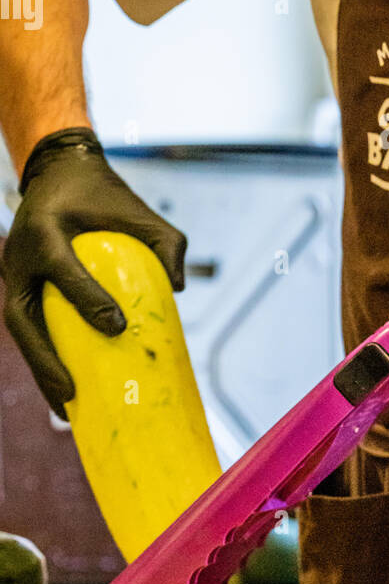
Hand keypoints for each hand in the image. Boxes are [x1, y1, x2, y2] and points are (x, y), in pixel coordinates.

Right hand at [1, 128, 187, 416]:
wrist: (59, 175)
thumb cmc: (101, 194)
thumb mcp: (136, 207)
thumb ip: (164, 240)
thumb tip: (176, 288)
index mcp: (46, 230)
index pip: (63, 269)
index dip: (86, 299)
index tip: (116, 326)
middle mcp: (20, 257)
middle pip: (23, 321)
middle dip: (44, 361)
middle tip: (71, 395)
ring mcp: (16, 276)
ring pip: (22, 333)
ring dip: (41, 371)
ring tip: (66, 408)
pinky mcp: (21, 289)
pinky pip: (30, 330)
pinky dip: (45, 359)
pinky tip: (65, 390)